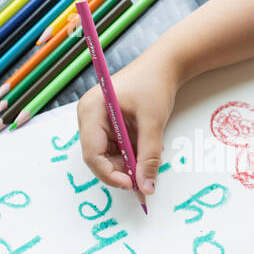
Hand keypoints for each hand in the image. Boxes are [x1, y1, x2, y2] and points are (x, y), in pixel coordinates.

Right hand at [77, 50, 179, 196]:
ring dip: (127, 163)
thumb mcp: (153, 122)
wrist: (164, 65)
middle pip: (97, 156)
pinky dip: (129, 154)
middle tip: (143, 180)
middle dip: (120, 170)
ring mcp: (96, 120)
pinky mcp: (107, 124)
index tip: (132, 185)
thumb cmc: (154, 84)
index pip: (92, 153)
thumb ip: (149, 157)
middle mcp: (88, 116)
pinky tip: (145, 150)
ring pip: (107, 155)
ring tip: (148, 160)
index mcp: (91, 110)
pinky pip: (114, 148)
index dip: (110, 173)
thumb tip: (146, 188)